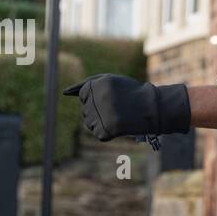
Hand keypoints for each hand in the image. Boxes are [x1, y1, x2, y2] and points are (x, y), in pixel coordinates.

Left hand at [62, 74, 190, 141]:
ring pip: (90, 124)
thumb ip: (85, 84)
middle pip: (85, 111)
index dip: (98, 99)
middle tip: (119, 107)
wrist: (152, 107)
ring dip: (102, 122)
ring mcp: (100, 115)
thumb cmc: (130, 92)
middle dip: (99, 111)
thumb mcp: (108, 81)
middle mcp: (94, 99)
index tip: (112, 97)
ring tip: (119, 116)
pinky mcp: (106, 129)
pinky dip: (109, 133)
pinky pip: (99, 134)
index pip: (83, 97)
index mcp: (93, 85)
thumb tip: (64, 93)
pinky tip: (120, 125)